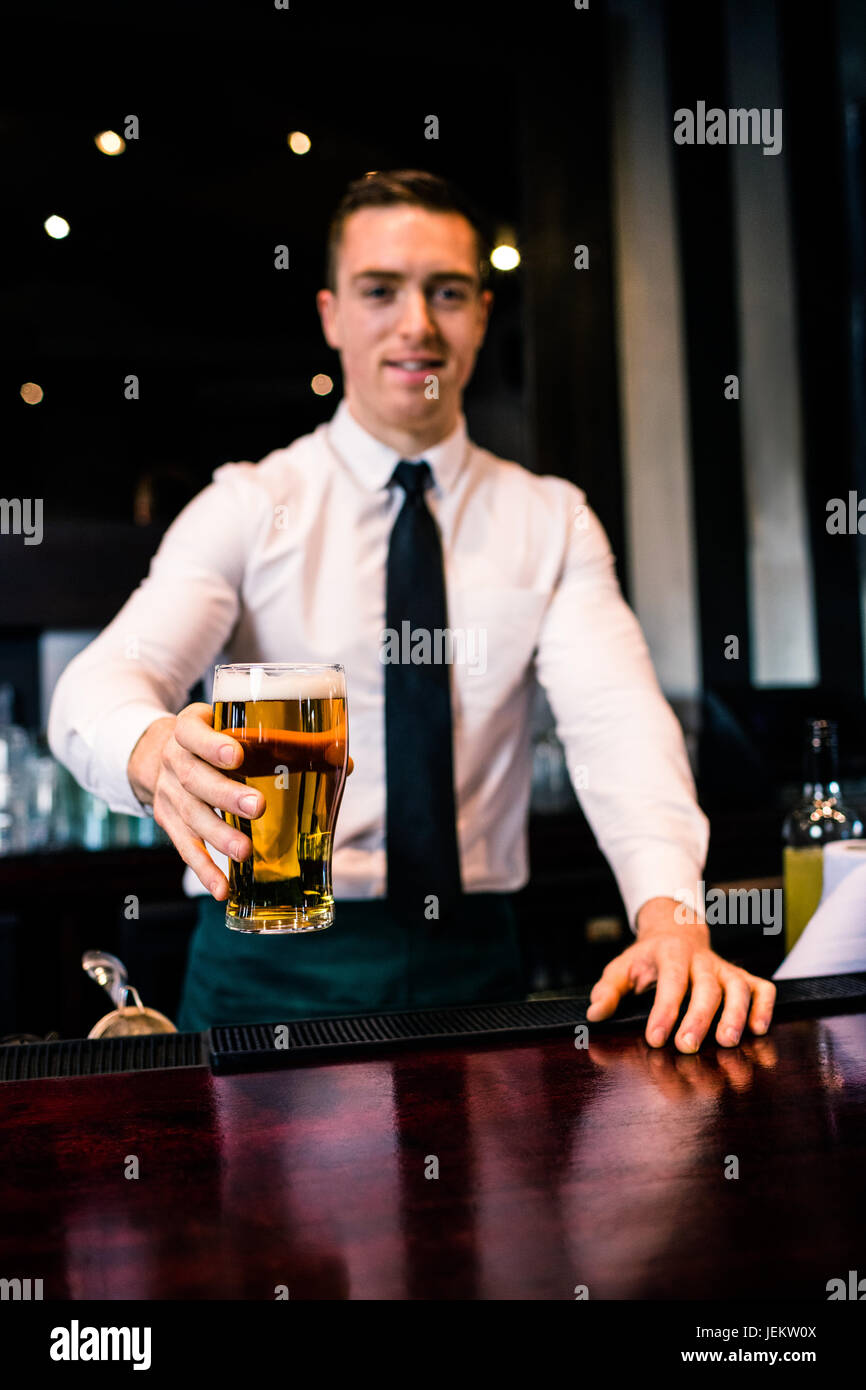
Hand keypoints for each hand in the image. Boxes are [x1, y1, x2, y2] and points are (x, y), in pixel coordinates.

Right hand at [128, 704, 353, 899]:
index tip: (236, 754)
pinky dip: (205, 870)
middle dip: (226, 794)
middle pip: (195, 778)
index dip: (211, 744)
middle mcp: (173, 762)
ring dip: (220, 836)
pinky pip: (187, 849)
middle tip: (257, 807)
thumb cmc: (212, 740)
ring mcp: (169, 795)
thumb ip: (278, 739)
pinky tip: (223, 888)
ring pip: (192, 816)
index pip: (191, 732)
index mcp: (187, 730)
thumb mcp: (231, 724)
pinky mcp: (170, 824)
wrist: (157, 755)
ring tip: (245, 851)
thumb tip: (343, 761)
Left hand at [585, 897, 776, 1053]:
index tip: (655, 1039)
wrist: (676, 932)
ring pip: (737, 988)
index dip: (664, 1010)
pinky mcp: (743, 978)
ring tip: (727, 1041)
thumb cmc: (648, 959)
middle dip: (698, 1018)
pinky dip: (764, 1007)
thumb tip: (595, 1014)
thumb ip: (608, 990)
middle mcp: (702, 960)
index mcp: (670, 954)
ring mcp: (725, 969)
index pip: (670, 981)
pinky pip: (762, 988)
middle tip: (687, 1046)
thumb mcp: (622, 967)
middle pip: (705, 987)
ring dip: (735, 1014)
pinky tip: (758, 1030)